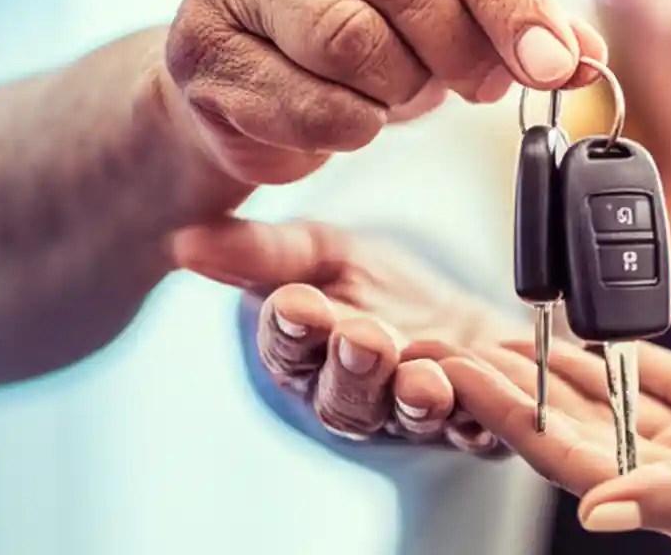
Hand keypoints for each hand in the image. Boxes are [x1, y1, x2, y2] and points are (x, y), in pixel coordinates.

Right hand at [161, 0, 604, 184]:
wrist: (245, 83)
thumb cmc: (356, 30)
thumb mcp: (445, 7)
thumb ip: (515, 21)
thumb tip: (585, 59)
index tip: (557, 61)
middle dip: (461, 45)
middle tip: (482, 88)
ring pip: (352, 37)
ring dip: (401, 87)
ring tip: (400, 92)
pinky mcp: (197, 47)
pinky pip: (309, 102)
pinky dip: (354, 128)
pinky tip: (354, 118)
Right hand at [173, 217, 514, 451]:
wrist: (451, 314)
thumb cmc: (372, 288)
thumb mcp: (322, 252)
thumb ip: (265, 252)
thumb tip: (185, 242)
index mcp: (306, 355)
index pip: (288, 349)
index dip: (290, 330)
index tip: (296, 304)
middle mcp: (354, 395)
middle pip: (345, 396)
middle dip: (355, 368)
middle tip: (363, 337)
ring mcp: (412, 414)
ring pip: (408, 416)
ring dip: (416, 398)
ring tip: (424, 377)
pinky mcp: (471, 421)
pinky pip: (475, 427)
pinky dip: (479, 414)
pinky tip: (484, 392)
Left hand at [430, 342, 670, 554]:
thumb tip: (598, 505)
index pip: (568, 454)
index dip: (508, 411)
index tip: (454, 367)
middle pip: (579, 424)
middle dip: (518, 384)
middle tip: (460, 337)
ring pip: (622, 400)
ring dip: (566, 366)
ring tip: (517, 327)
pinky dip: (639, 355)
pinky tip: (606, 331)